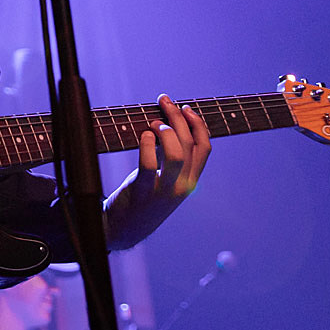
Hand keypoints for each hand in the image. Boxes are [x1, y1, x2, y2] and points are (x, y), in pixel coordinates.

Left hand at [105, 94, 210, 248]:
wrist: (125, 229)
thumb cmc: (143, 197)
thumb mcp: (164, 179)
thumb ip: (169, 158)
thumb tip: (167, 124)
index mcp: (190, 181)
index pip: (205, 148)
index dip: (198, 124)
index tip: (186, 107)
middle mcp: (182, 185)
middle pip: (189, 144)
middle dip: (178, 117)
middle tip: (164, 100)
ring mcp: (164, 190)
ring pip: (176, 154)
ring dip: (166, 131)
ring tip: (153, 122)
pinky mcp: (144, 192)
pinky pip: (149, 165)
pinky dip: (147, 145)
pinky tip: (143, 135)